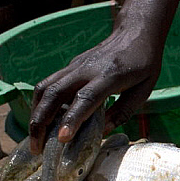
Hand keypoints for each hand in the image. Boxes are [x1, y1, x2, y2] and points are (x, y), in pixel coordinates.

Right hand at [29, 26, 162, 153]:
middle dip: (41, 122)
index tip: (61, 138)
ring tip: (35, 140)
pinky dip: (40, 104)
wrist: (134, 32)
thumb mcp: (143, 90)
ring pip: (45, 88)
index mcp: (109, 75)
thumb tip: (102, 133)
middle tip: (36, 148)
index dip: (72, 118)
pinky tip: (42, 122)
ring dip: (35, 115)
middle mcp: (86, 69)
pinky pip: (48, 85)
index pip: (86, 98)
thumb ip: (122, 112)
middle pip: (55, 93)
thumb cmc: (143, 64)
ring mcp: (74, 66)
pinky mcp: (69, 67)